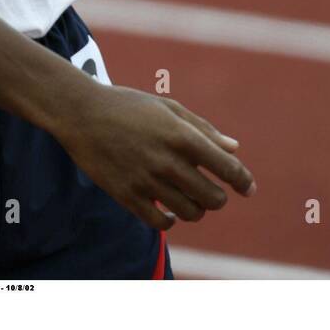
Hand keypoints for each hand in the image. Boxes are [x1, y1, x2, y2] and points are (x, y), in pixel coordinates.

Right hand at [54, 84, 255, 230]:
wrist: (81, 113)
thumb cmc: (127, 106)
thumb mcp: (167, 108)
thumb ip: (203, 129)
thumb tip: (234, 149)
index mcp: (181, 135)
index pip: (227, 168)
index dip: (244, 181)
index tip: (248, 188)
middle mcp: (167, 160)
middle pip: (213, 197)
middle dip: (219, 197)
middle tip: (212, 191)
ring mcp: (147, 180)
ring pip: (191, 212)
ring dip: (197, 209)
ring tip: (190, 198)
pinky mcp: (127, 196)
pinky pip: (162, 223)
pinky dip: (172, 220)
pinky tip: (169, 210)